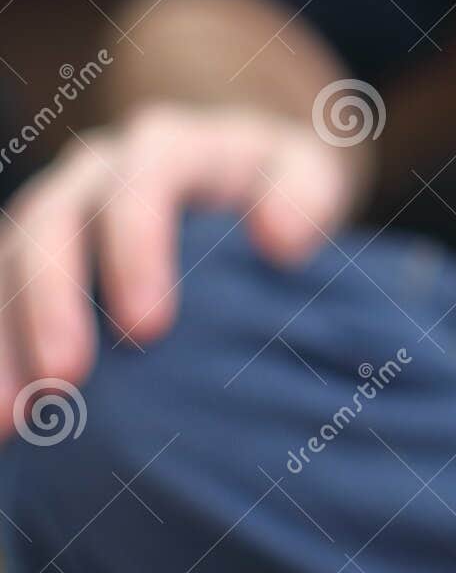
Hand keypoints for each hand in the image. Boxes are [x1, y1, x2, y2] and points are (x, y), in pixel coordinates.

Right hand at [0, 104, 369, 428]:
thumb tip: (281, 244)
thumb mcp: (307, 173)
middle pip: (53, 226)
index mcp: (166, 148)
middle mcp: (97, 173)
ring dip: (5, 342)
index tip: (148, 329)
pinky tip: (2, 424)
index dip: (136, 253)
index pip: (141, 187)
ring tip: (9, 420)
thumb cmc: (279, 183)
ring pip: (9, 266)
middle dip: (52, 305)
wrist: (245, 171)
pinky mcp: (34, 255)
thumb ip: (304, 196)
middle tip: (66, 381)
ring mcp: (57, 212)